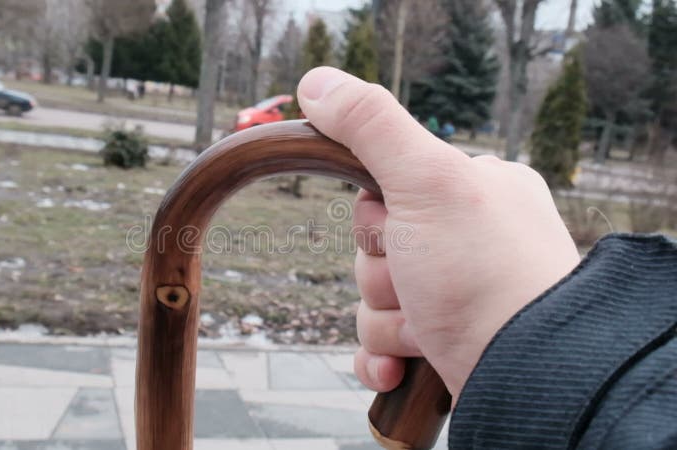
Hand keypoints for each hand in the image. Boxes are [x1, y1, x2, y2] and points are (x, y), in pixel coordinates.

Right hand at [297, 67, 580, 403]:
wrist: (528, 372)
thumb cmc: (484, 272)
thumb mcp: (427, 180)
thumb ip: (372, 125)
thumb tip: (315, 83)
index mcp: (473, 191)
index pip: (382, 192)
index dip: (375, 218)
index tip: (400, 227)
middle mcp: (468, 240)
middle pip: (374, 252)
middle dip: (383, 277)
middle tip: (422, 281)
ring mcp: (457, 297)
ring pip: (375, 303)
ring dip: (388, 324)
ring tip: (429, 331)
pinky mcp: (444, 346)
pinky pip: (384, 349)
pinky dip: (385, 360)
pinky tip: (404, 370)